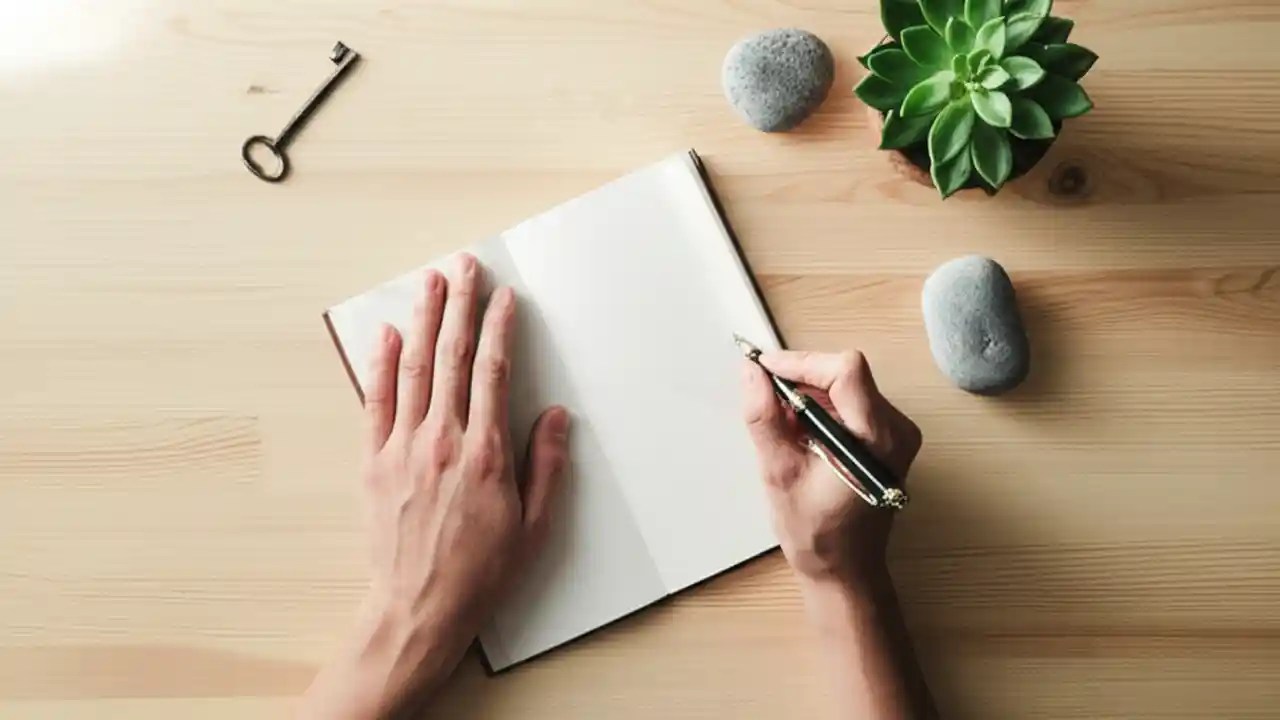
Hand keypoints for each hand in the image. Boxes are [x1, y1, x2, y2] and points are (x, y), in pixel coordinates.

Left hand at [298, 254, 570, 719]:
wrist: (417, 610)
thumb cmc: (479, 573)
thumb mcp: (534, 528)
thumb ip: (545, 466)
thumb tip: (552, 415)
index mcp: (485, 455)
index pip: (493, 372)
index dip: (499, 328)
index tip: (505, 297)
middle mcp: (441, 442)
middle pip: (451, 357)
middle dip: (460, 306)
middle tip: (466, 267)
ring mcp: (402, 450)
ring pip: (412, 369)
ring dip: (421, 320)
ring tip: (430, 283)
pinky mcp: (373, 464)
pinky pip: (376, 402)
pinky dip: (379, 365)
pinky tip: (384, 335)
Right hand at [741, 350, 921, 584]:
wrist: (845, 568)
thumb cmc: (818, 534)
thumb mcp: (779, 474)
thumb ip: (765, 419)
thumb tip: (751, 375)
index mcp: (879, 440)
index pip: (846, 371)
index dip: (801, 363)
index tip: (765, 369)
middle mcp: (897, 430)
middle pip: (845, 373)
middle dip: (801, 379)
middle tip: (767, 401)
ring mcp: (896, 432)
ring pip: (846, 383)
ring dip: (808, 393)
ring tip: (783, 425)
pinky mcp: (886, 435)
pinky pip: (850, 399)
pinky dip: (820, 406)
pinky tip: (800, 433)